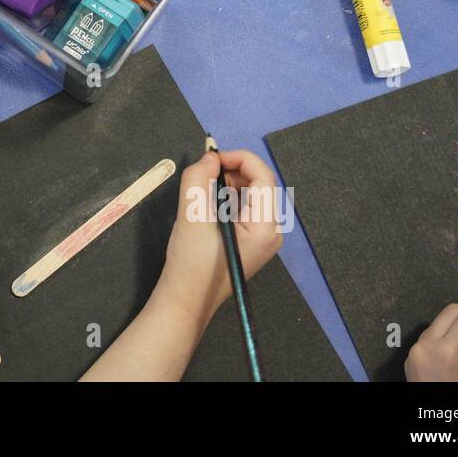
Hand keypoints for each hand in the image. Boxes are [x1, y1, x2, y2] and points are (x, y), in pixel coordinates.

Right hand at [154, 149, 282, 324]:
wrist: (185, 300)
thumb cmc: (190, 262)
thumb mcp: (191, 214)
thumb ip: (198, 178)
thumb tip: (209, 156)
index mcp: (265, 227)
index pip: (263, 176)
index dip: (238, 158)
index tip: (211, 157)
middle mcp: (272, 231)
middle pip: (260, 183)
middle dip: (233, 171)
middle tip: (204, 172)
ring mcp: (264, 238)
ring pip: (253, 194)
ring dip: (229, 183)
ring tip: (203, 190)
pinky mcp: (253, 241)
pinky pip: (247, 208)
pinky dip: (229, 198)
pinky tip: (209, 205)